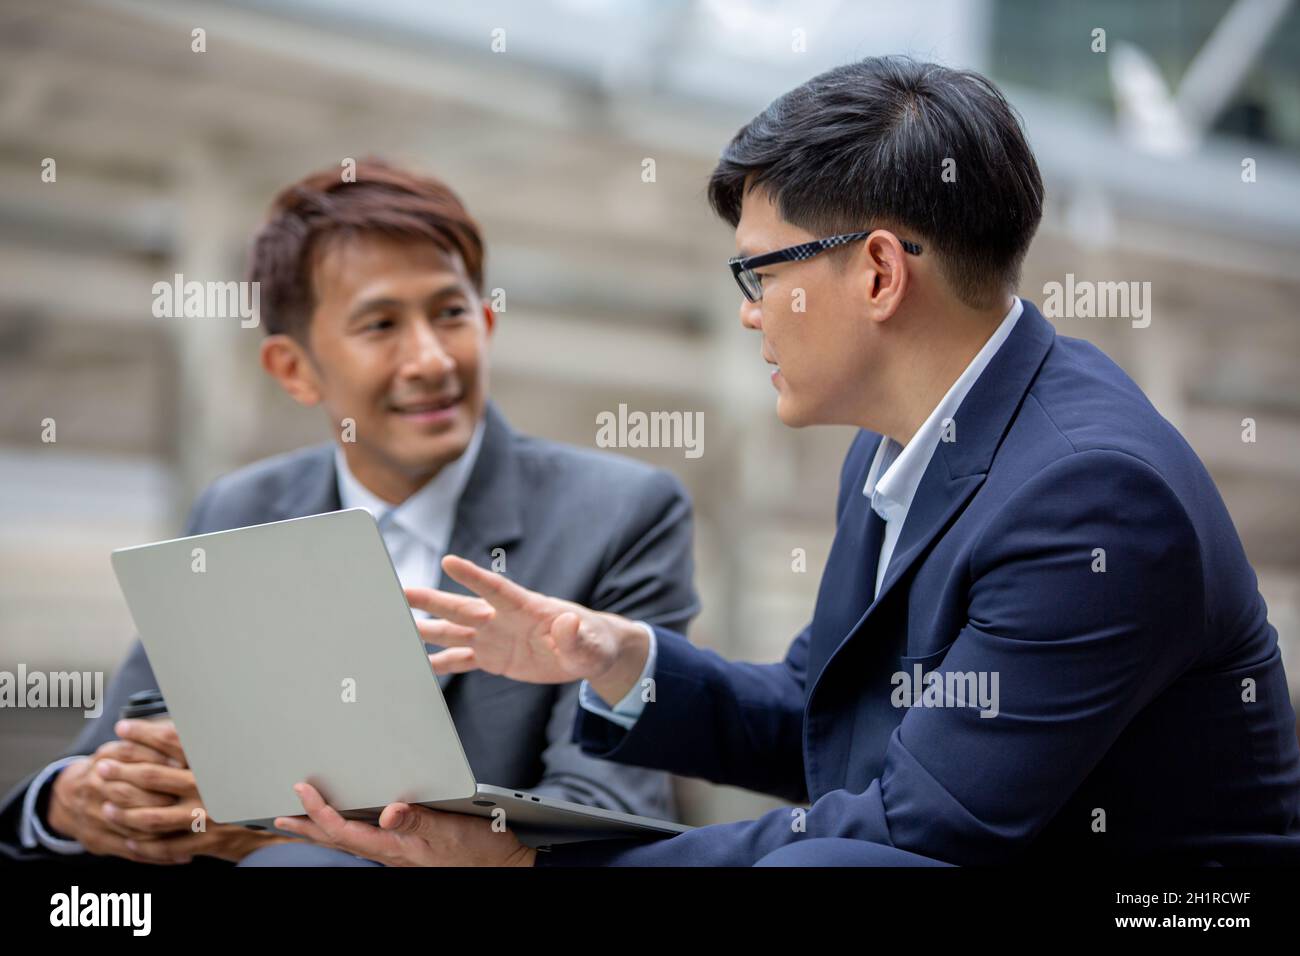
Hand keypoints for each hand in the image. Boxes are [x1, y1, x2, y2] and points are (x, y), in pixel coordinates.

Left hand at [48, 719, 289, 863]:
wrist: (285, 824)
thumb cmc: (263, 783)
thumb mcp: (244, 757)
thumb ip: (216, 742)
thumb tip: (193, 718)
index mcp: (216, 762)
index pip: (171, 741)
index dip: (143, 733)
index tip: (122, 728)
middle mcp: (208, 788)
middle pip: (152, 776)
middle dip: (122, 770)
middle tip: (101, 765)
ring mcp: (204, 817)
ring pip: (150, 815)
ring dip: (123, 810)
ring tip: (105, 804)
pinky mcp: (204, 842)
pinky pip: (165, 846)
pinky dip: (143, 845)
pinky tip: (128, 839)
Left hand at [274, 782, 536, 866]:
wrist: (503, 863)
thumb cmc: (480, 849)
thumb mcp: (451, 829)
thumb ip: (419, 818)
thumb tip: (388, 810)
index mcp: (395, 846)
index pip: (345, 829)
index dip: (319, 811)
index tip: (301, 789)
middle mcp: (390, 850)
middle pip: (336, 839)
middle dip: (305, 827)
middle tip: (277, 816)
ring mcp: (397, 850)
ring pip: (348, 840)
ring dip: (320, 830)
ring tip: (298, 821)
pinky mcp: (408, 846)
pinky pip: (365, 838)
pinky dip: (345, 829)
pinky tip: (347, 823)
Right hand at [406, 554, 650, 703]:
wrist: (588, 652)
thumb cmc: (594, 642)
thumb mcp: (591, 644)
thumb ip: (576, 636)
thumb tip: (568, 624)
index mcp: (527, 608)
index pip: (496, 589)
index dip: (472, 576)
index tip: (449, 561)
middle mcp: (503, 619)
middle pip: (462, 607)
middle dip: (432, 600)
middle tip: (401, 591)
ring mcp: (495, 637)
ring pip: (454, 632)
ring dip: (427, 628)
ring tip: (396, 624)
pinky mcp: (493, 657)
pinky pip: (462, 660)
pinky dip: (441, 664)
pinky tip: (419, 665)